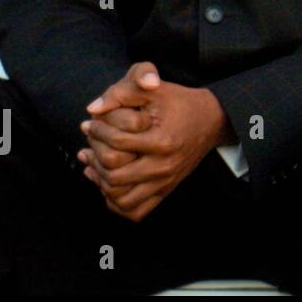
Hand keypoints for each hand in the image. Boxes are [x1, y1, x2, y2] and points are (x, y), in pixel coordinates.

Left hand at [78, 63, 232, 221]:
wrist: (212, 119)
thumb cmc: (180, 102)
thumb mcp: (154, 90)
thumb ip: (123, 92)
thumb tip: (92, 109)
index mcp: (162, 141)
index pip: (116, 144)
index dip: (97, 131)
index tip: (92, 123)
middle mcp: (164, 167)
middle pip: (115, 176)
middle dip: (95, 159)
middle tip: (89, 145)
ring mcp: (165, 181)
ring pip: (121, 199)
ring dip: (102, 184)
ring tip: (94, 164)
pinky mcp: (165, 190)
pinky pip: (135, 211)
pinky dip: (117, 203)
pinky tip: (108, 183)